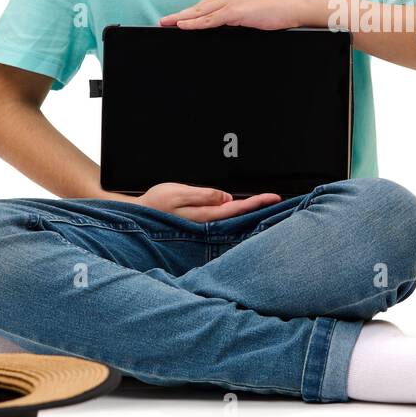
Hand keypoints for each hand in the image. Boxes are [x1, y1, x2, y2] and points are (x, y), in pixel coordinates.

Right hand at [132, 182, 282, 221]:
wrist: (138, 215)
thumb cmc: (155, 203)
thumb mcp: (179, 193)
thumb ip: (204, 195)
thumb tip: (227, 198)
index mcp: (204, 215)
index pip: (238, 208)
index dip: (257, 202)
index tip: (274, 197)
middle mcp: (206, 222)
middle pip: (239, 214)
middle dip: (258, 207)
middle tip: (278, 199)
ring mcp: (203, 223)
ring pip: (232, 217)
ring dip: (248, 210)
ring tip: (266, 204)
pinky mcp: (198, 221)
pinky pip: (222, 217)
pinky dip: (235, 212)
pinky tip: (241, 209)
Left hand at [158, 0, 307, 30]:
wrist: (293, 6)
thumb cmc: (278, 10)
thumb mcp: (253, 12)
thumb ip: (237, 17)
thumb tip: (226, 25)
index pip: (206, 4)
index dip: (190, 12)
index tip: (177, 18)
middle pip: (198, 6)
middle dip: (180, 14)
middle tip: (163, 21)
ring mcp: (231, 0)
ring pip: (200, 12)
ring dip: (181, 19)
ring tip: (166, 24)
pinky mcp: (235, 11)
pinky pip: (210, 19)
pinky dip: (194, 23)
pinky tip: (183, 26)